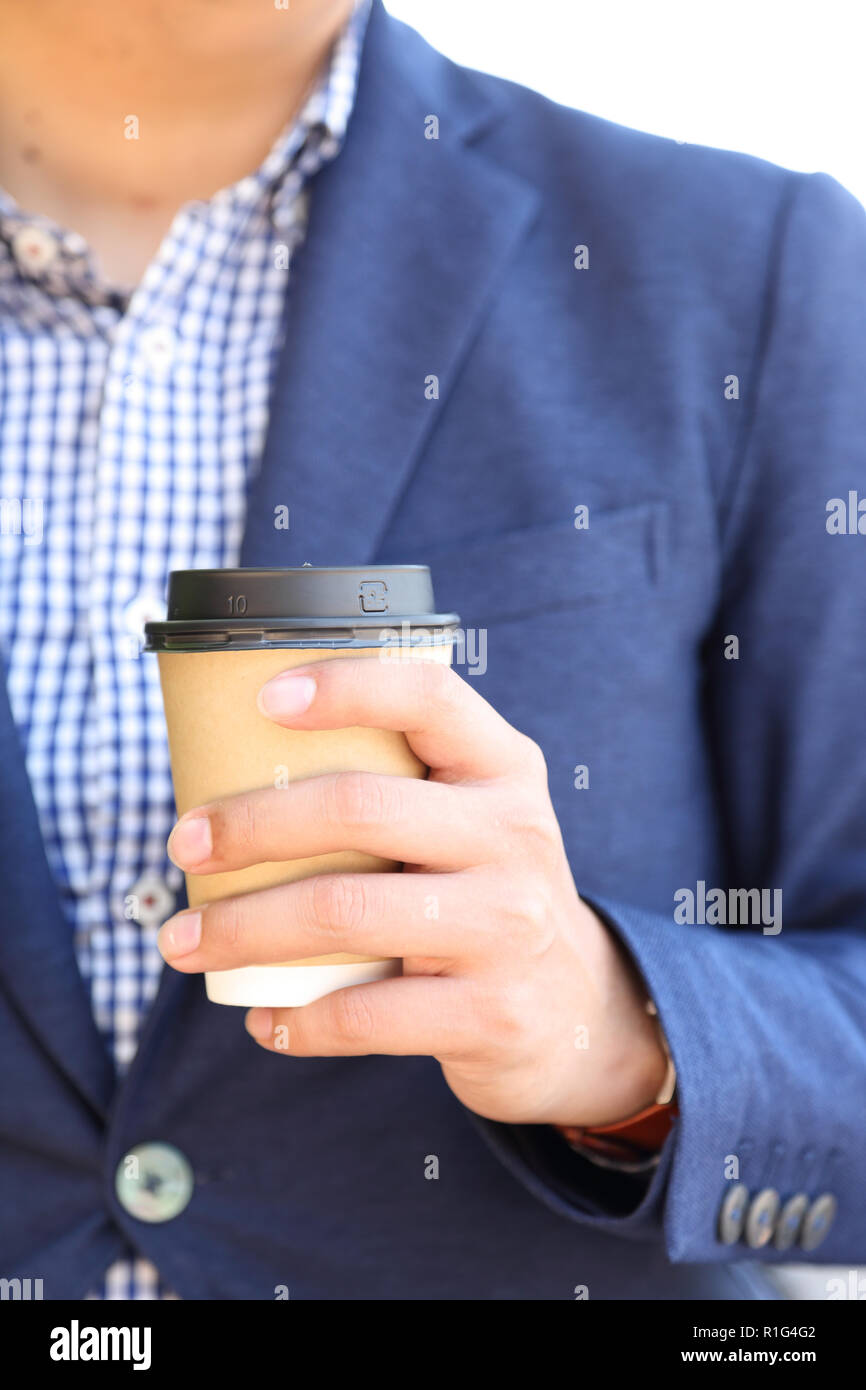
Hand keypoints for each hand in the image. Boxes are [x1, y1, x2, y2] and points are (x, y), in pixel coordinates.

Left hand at [158, 657, 666, 1125]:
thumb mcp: (475, 819)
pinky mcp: (489, 1012)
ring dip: (243, 929)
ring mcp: (506, 927)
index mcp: (504, 769)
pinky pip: (365, 1016)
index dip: (345, 686)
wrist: (580, 1008)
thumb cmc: (486, 893)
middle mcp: (513, 835)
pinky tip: (262, 1019)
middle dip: (250, 825)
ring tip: (183, 943)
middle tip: (184, 845)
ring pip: (343, 913)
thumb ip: (400, 785)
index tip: (264, 698)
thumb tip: (238, 770)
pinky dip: (296, 1020)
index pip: (428, 697)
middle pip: (358, 808)